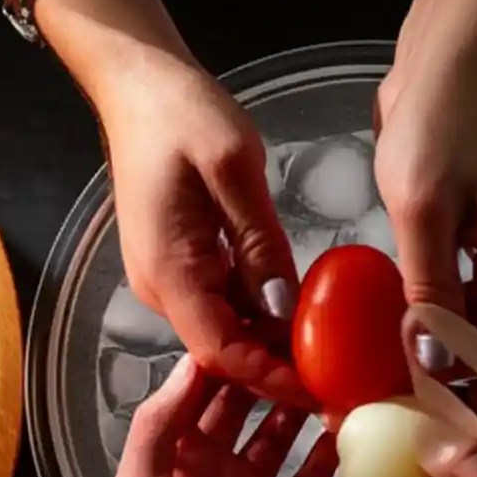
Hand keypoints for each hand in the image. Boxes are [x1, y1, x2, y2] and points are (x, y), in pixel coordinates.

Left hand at [52, 356, 336, 476]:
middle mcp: (207, 470)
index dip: (230, 356)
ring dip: (300, 412)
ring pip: (277, 441)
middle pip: (243, 408)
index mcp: (171, 456)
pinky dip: (324, 460)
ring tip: (333, 379)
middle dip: (271, 376)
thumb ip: (158, 426)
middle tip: (308, 343)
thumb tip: (188, 363)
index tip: (262, 323)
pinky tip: (345, 434)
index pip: (201, 390)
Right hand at [100, 61, 309, 406]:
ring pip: (224, 330)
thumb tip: (284, 310)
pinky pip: (222, 304)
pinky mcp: (179, 263)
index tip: (320, 390)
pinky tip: (301, 314)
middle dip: (278, 370)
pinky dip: (260, 316)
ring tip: (331, 354)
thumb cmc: (181, 115)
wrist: (136, 85)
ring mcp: (168, 277)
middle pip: (222, 349)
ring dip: (272, 346)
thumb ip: (259, 242)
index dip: (269, 378)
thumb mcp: (233, 169)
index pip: (219, 351)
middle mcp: (162, 287)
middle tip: (339, 380)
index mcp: (169, 271)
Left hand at [375, 0, 476, 364]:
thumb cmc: (441, 127)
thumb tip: (434, 364)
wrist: (445, 64)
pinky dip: (428, 306)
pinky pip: (457, 289)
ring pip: (472, 317)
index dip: (462, 378)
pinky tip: (389, 318)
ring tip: (380, 362)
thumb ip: (429, 293)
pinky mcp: (475, 236)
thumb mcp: (425, 216)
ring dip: (432, 337)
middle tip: (385, 387)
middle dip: (444, 363)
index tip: (410, 399)